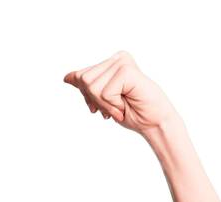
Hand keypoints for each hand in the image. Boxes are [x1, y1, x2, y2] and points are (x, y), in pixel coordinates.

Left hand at [63, 51, 178, 134]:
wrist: (154, 124)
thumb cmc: (132, 113)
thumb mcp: (103, 99)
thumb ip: (86, 85)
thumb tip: (66, 77)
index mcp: (111, 62)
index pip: (81, 75)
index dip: (87, 96)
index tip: (101, 107)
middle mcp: (117, 58)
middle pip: (83, 79)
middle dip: (95, 100)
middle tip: (113, 108)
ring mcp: (122, 62)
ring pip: (91, 86)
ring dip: (105, 104)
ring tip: (120, 107)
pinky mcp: (127, 70)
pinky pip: (104, 92)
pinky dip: (112, 105)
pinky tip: (125, 106)